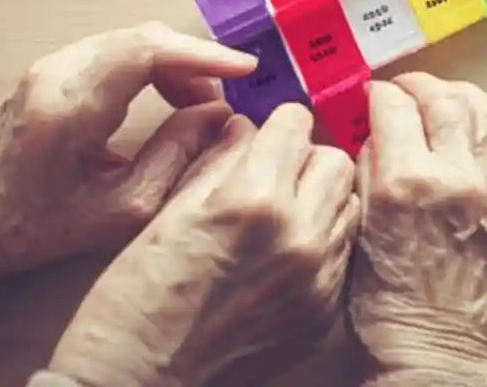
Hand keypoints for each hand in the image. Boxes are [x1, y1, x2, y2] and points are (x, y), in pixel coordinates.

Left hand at [0, 22, 256, 285]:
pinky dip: (156, 65)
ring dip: (177, 64)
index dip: (203, 55)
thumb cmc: (40, 222)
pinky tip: (171, 98)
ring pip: (134, 39)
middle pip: (145, 37)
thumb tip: (218, 116)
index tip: (245, 69)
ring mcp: (54, 64)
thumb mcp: (122, 207)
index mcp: (72, 108)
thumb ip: (177, 156)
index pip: (147, 52)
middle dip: (196, 61)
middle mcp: (59, 72)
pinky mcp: (57, 66)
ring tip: (198, 106)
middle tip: (223, 101)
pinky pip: (119, 48)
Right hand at [47, 104, 359, 386]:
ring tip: (284, 214)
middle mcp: (296, 234)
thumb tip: (246, 127)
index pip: (296, 125)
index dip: (280, 124)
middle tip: (280, 172)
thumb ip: (218, 160)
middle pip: (335, 161)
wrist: (140, 378)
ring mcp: (316, 277)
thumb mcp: (169, 210)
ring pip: (348, 205)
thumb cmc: (138, 296)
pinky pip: (342, 254)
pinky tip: (286, 254)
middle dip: (307, 157)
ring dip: (321, 199)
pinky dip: (322, 243)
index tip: (272, 132)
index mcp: (252, 198)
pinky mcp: (323, 311)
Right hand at [349, 74, 486, 386]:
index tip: (373, 95)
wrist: (432, 346)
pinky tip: (479, 128)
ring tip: (444, 97)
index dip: (380, 95)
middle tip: (405, 89)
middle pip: (443, 101)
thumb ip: (368, 173)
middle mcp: (454, 179)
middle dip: (420, 85)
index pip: (394, 109)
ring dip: (462, 96)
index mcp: (405, 184)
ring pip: (486, 114)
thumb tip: (378, 134)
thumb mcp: (357, 230)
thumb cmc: (386, 304)